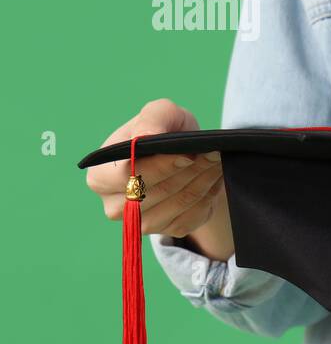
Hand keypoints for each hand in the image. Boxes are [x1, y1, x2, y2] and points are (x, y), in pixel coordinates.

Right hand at [86, 99, 225, 238]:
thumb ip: (151, 119)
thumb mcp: (159, 113)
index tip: (188, 154)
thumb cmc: (164, 130)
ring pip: (180, 204)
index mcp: (101, 177)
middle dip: (189, 171)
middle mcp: (115, 207)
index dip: (160, 167)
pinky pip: (195, 214)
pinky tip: (213, 176)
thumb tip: (146, 136)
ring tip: (216, 161)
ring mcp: (143, 223)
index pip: (128, 178)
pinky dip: (209, 194)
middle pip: (157, 193)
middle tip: (213, 153)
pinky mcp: (170, 229)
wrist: (186, 154)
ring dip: (203, 181)